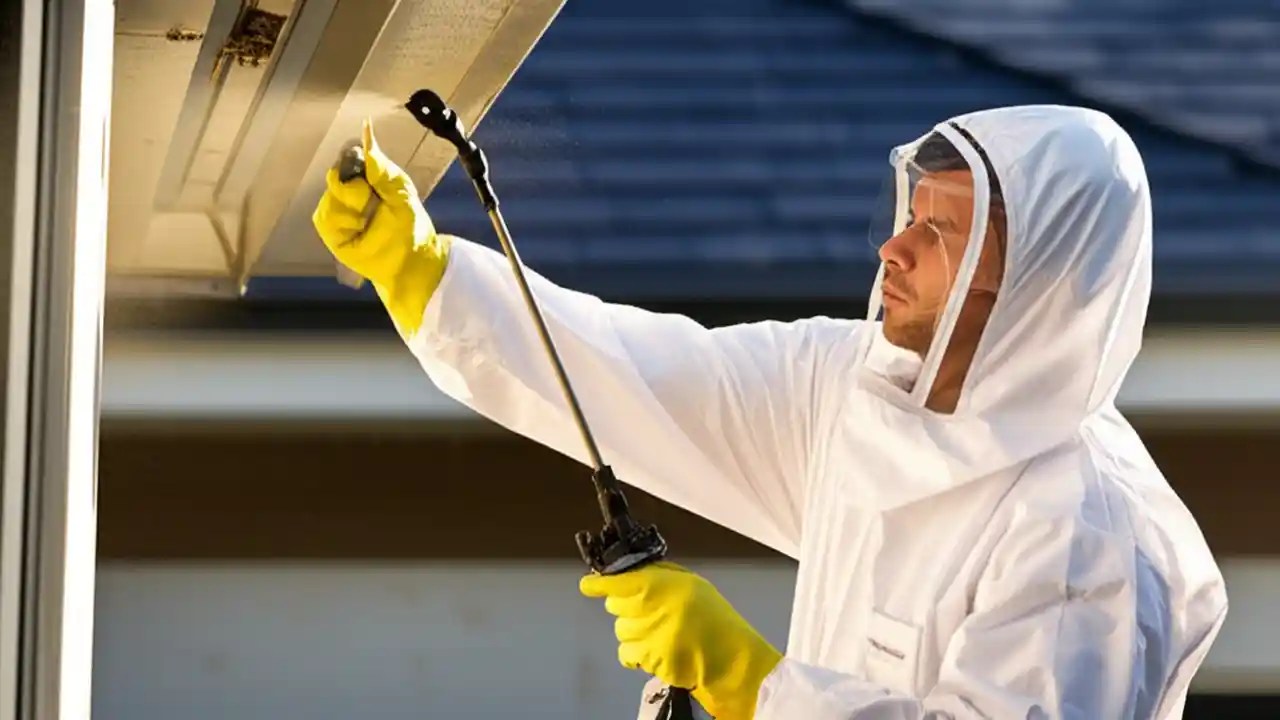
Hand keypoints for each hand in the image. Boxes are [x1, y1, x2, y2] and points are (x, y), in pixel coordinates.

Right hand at [312, 118, 449, 335]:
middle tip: (376, 204)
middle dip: (359, 189)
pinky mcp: (329, 226)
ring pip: (333, 194)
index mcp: (367, 175)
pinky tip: (358, 230)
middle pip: (338, 172)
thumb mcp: (399, 190)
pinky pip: (326, 215)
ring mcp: (336, 206)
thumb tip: (366, 128)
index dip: (359, 160)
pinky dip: (345, 222)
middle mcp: (348, 187)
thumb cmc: (409, 225)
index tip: (375, 177)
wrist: (409, 259)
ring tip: (369, 222)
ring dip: (354, 209)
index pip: (352, 154)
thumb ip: (379, 164)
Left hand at [580, 561, 781, 719]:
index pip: (620, 580)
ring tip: (656, 632)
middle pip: (615, 605)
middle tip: (643, 610)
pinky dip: (634, 653)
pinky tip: (652, 650)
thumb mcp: (692, 585)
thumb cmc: (715, 620)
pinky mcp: (648, 659)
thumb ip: (661, 576)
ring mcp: (648, 635)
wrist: (729, 658)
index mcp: (664, 584)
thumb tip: (631, 572)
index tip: (588, 584)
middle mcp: (653, 607)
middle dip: (623, 606)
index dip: (600, 583)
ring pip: (619, 630)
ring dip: (632, 631)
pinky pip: (625, 653)